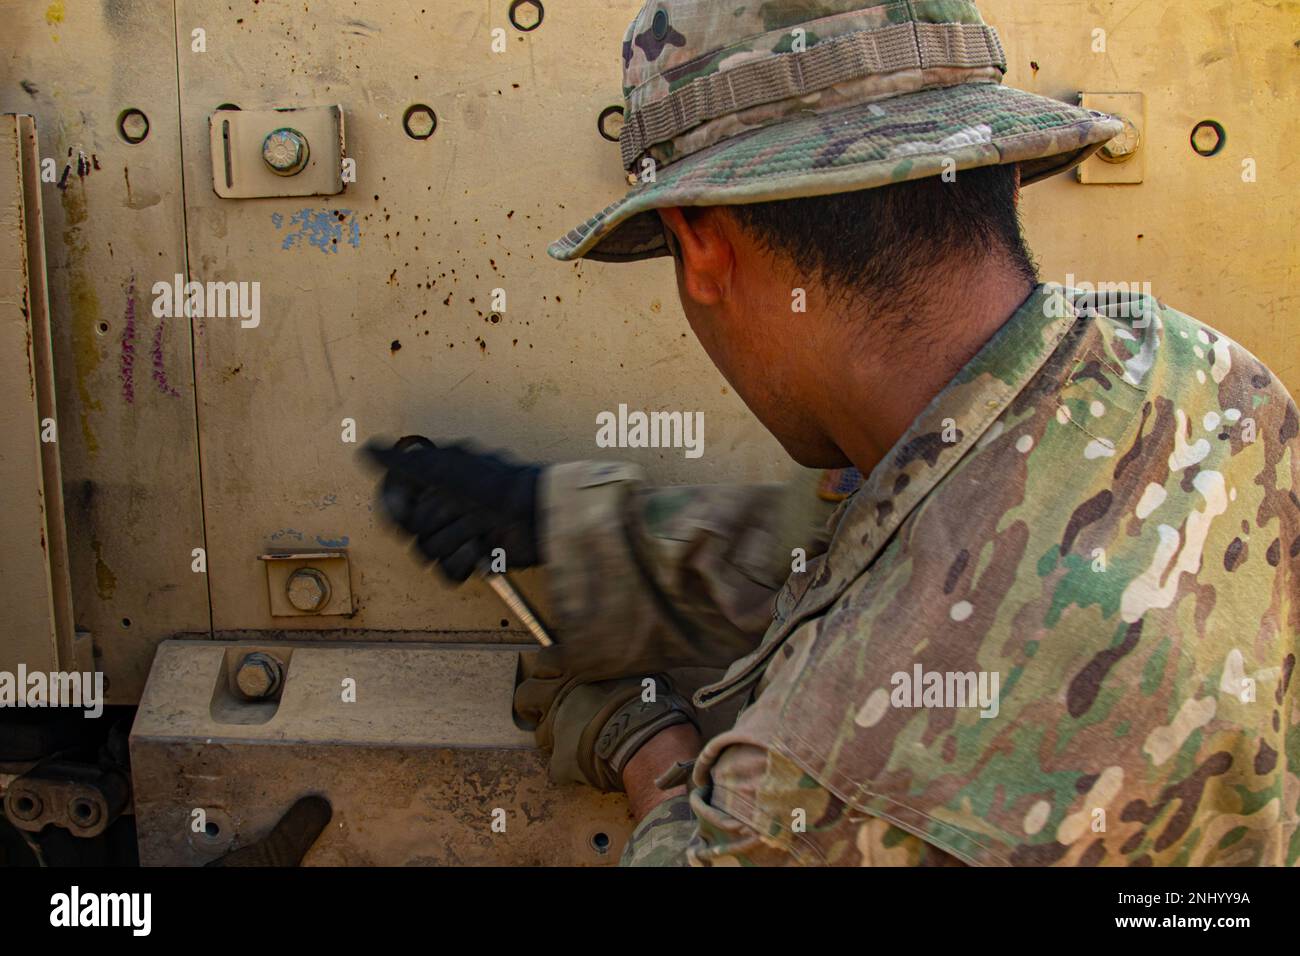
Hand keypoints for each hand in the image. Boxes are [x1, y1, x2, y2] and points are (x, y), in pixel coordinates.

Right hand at [363, 436, 541, 581]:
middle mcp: (442, 511)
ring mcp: (456, 536)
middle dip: (436, 522)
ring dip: (454, 539)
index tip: (403, 506)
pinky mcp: (471, 561)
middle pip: (410, 532)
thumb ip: (405, 462)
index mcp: (434, 487)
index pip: (395, 505)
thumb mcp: (447, 465)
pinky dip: (465, 562)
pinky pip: (447, 573)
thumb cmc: (497, 483)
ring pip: (427, 553)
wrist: (536, 512)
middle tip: (461, 510)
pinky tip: (482, 548)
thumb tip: (369, 449)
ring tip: (478, 527)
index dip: (396, 509)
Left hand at [524, 672, 695, 791]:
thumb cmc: (648, 701)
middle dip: (535, 704)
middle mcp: (559, 697)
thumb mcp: (636, 673)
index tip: (560, 678)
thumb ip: (618, 672)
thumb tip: (628, 670)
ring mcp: (556, 730)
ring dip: (555, 738)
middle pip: (526, 695)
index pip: (546, 661)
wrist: (646, 735)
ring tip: (578, 744)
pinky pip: (558, 768)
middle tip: (553, 711)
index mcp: (575, 671)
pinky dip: (571, 770)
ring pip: (539, 734)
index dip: (552, 673)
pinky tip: (589, 768)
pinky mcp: (561, 761)